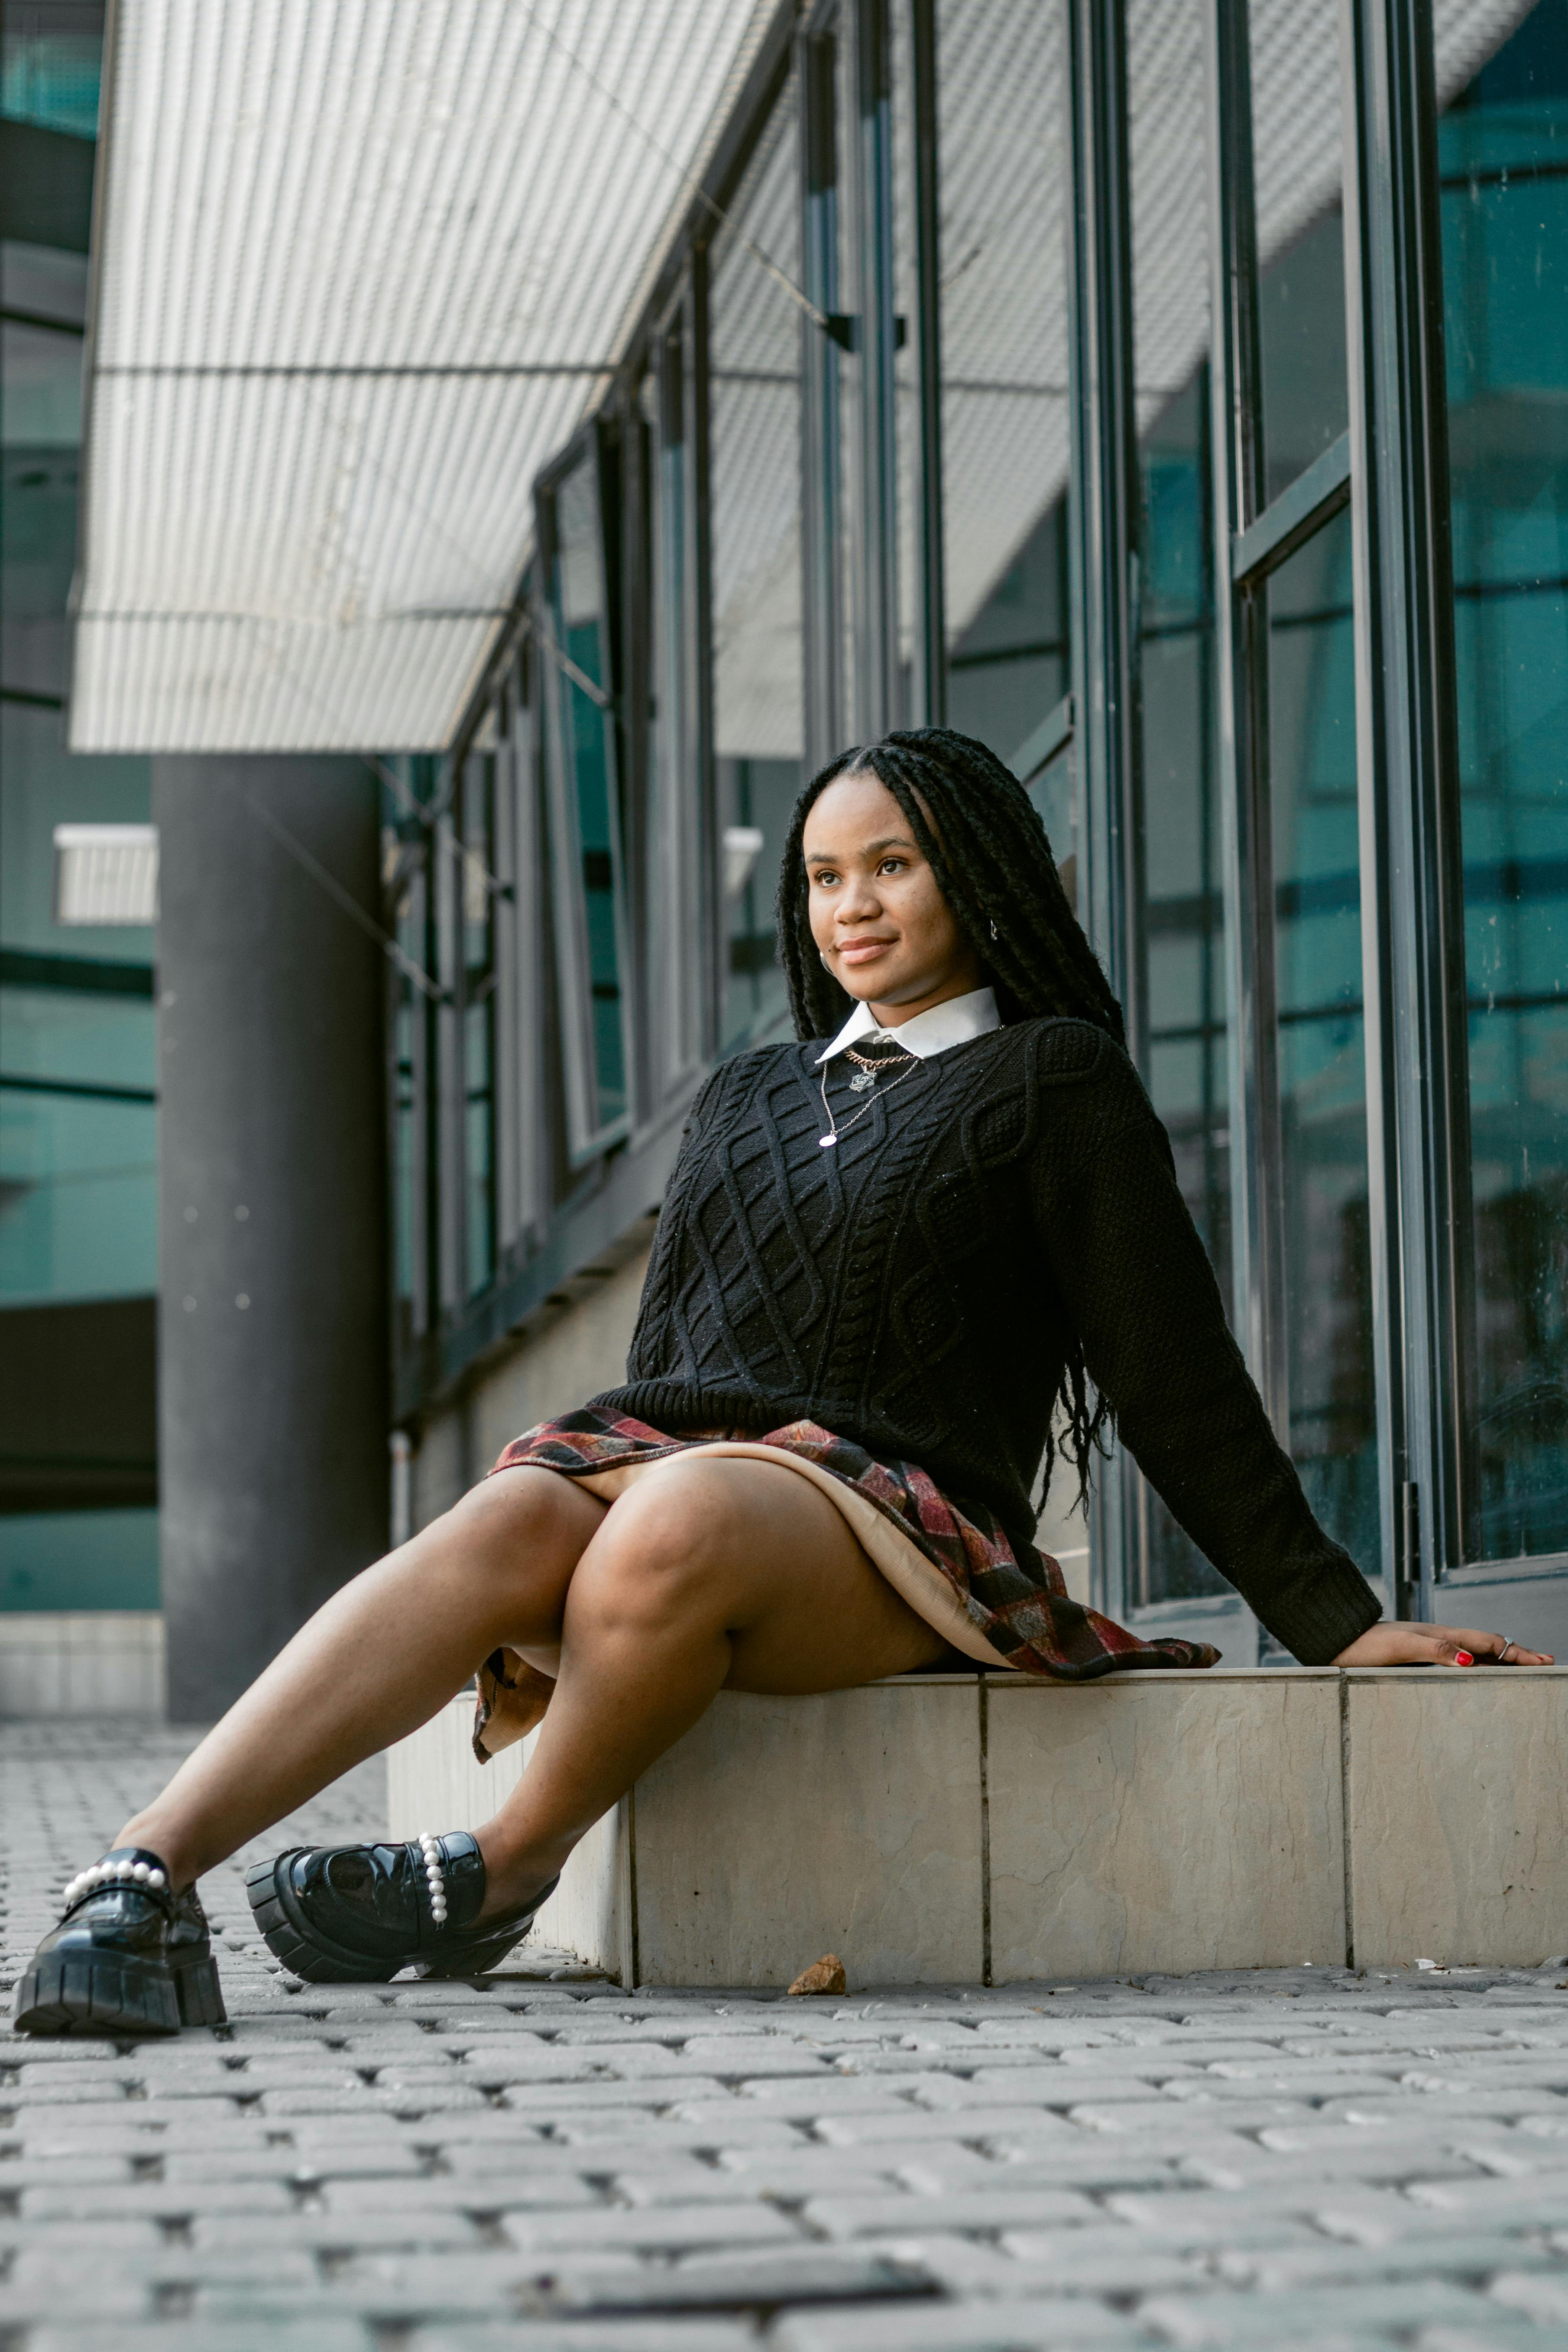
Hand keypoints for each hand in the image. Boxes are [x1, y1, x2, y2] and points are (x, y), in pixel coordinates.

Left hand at [1332, 1620, 1553, 1667]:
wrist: (1334, 1640)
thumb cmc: (1365, 1645)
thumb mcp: (1401, 1647)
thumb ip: (1436, 1650)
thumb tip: (1469, 1661)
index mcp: (1441, 1636)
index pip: (1488, 1643)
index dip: (1517, 1652)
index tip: (1544, 1661)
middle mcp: (1438, 1640)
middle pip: (1486, 1648)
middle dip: (1516, 1655)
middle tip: (1543, 1664)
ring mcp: (1428, 1648)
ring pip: (1473, 1655)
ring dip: (1499, 1662)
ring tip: (1519, 1671)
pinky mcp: (1415, 1658)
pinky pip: (1456, 1663)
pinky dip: (1476, 1668)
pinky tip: (1477, 1676)